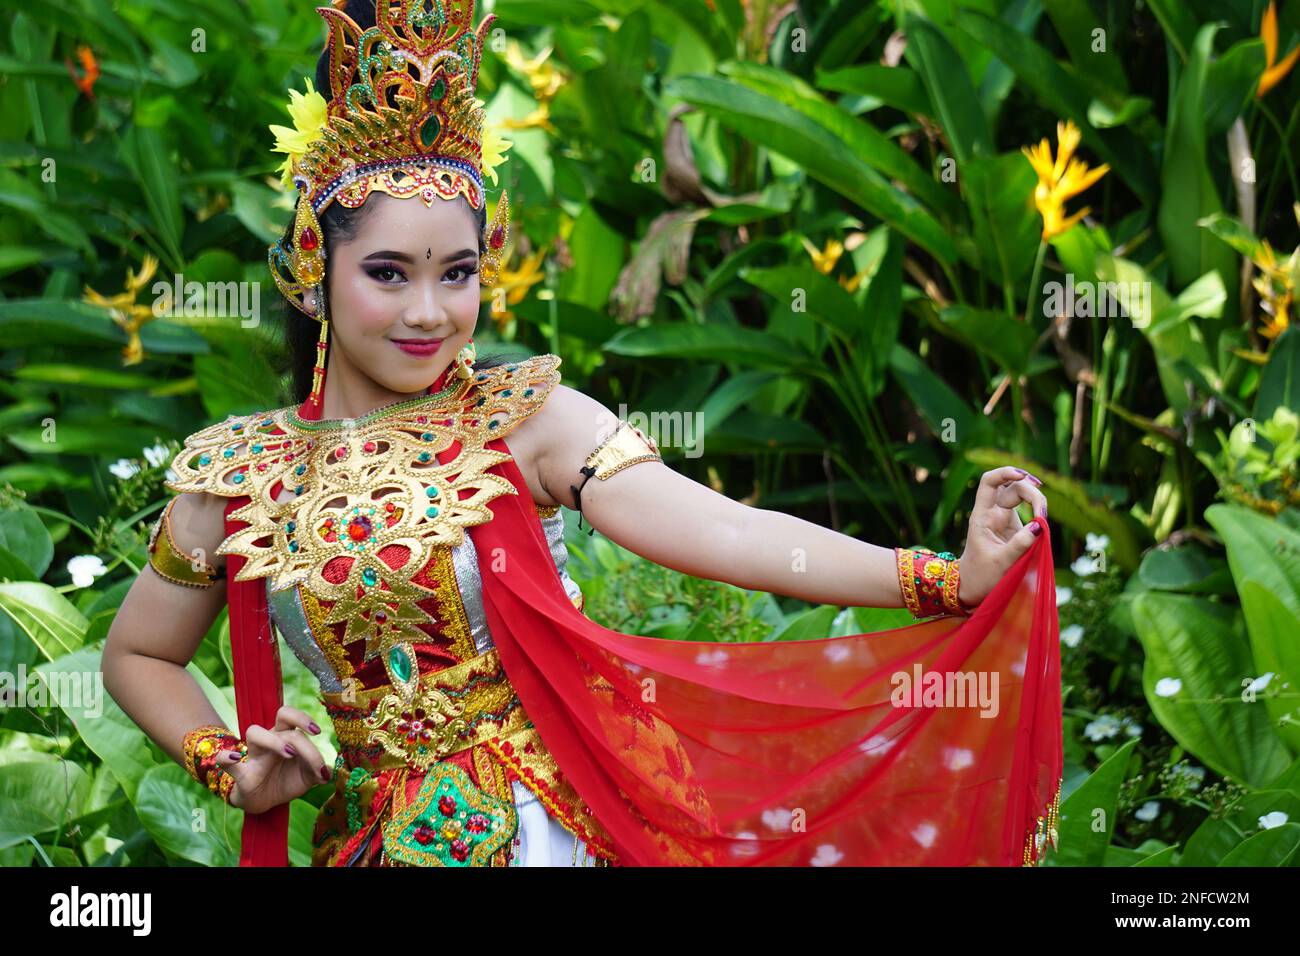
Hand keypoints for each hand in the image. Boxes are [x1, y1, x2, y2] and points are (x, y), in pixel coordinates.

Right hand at [217, 706, 331, 814]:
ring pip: (255, 732)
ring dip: (275, 740)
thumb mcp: (307, 779)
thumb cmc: (286, 783)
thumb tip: (327, 772)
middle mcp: (271, 741)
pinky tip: (234, 758)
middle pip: (281, 714)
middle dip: (298, 718)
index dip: (306, 719)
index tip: (319, 732)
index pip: (296, 720)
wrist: (264, 803)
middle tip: (313, 733)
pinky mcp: (240, 774)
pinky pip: (223, 761)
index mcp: (288, 738)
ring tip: (290, 754)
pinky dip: (226, 758)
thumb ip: (318, 772)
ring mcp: (254, 756)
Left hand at [957, 466, 1048, 607]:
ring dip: (1036, 500)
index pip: (989, 482)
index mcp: (982, 516)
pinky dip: (1038, 512)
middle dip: (1031, 492)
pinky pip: (1027, 510)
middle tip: (1042, 514)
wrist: (973, 587)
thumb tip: (1039, 526)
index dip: (1005, 472)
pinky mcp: (1014, 527)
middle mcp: (992, 512)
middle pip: (1012, 487)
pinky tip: (1043, 521)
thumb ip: (1019, 545)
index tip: (1023, 476)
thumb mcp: (1001, 562)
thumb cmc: (981, 576)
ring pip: (1021, 495)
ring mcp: (1003, 518)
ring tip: (1043, 518)